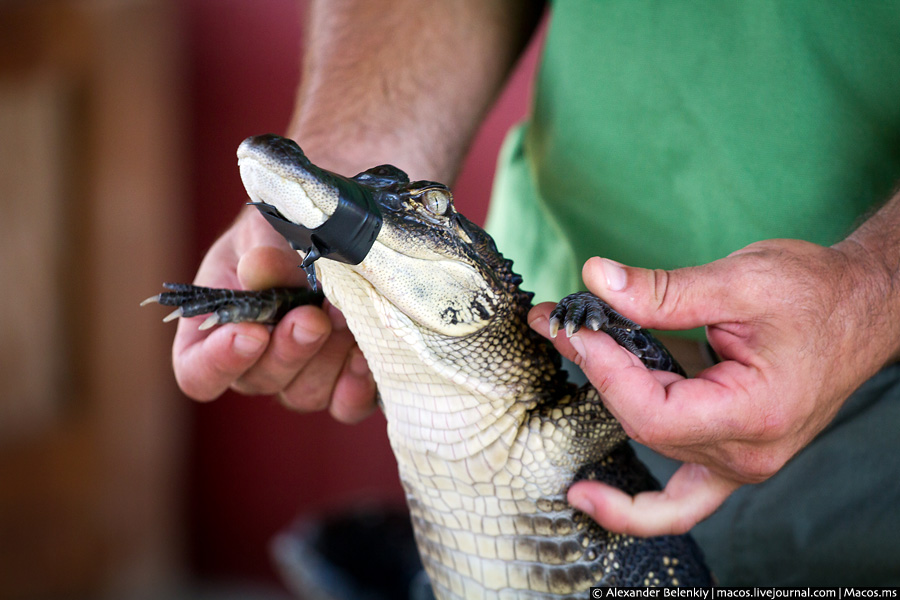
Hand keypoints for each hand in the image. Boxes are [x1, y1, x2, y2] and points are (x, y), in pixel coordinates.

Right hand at [171, 207, 376, 422]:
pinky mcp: (342, 387)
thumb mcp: (268, 229)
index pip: (198, 372)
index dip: (219, 362)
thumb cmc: (284, 233)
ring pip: (304, 394)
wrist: (336, 235)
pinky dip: (357, 386)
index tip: (251, 332)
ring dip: (326, 358)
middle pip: (259, 382)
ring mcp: (299, 381)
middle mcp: (253, 365)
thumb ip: (262, 249)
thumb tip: (258, 270)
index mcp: (214, 331)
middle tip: (312, 316)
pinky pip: (347, 406)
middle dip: (289, 349)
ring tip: (346, 314)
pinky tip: (364, 352)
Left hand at [529, 238, 899, 535]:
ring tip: (569, 350)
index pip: (652, 411)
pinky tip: (592, 495)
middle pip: (645, 425)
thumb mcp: (740, 280)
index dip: (604, 369)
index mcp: (754, 414)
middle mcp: (748, 453)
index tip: (575, 325)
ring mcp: (739, 462)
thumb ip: (663, 291)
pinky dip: (637, 504)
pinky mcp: (730, 454)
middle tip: (559, 323)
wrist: (860, 309)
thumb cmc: (816, 294)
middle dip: (596, 372)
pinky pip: (680, 501)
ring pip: (652, 446)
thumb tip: (596, 280)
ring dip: (606, 402)